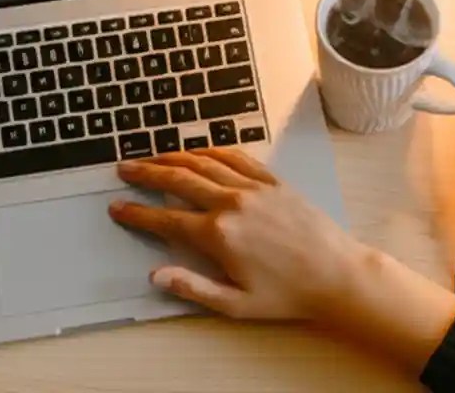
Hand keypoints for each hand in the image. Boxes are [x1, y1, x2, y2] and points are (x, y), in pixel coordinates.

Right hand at [109, 149, 454, 373]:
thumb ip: (192, 288)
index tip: (118, 207)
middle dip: (147, 173)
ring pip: (204, 163)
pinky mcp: (273, 181)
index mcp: (218, 234)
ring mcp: (253, 188)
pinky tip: (199, 150)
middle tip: (125, 168)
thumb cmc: (288, 294)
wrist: (336, 273)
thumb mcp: (235, 304)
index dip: (137, 213)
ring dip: (174, 157)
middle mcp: (231, 203)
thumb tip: (156, 276)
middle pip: (178, 180)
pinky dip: (213, 150)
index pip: (165, 219)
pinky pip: (237, 157)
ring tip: (153, 155)